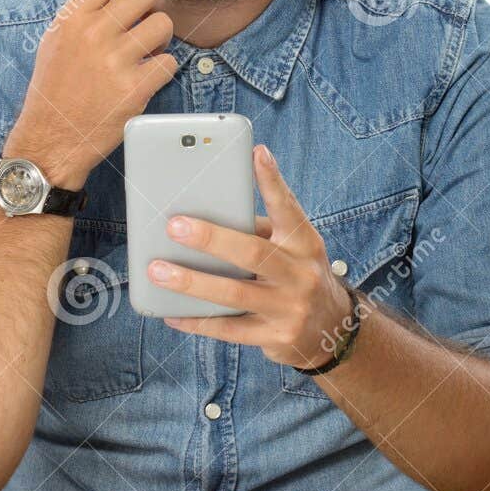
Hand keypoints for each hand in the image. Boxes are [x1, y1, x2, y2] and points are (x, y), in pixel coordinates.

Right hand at [6, 0, 177, 185]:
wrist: (51, 140)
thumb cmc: (56, 85)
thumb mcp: (58, 35)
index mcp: (73, 16)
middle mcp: (93, 33)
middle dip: (151, 5)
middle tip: (142, 24)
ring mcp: (115, 61)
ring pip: (163, 24)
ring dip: (160, 39)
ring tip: (145, 53)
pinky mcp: (134, 90)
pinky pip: (170, 61)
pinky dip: (162, 70)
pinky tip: (146, 78)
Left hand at [149, 145, 352, 368]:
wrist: (332, 329)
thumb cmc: (297, 275)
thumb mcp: (293, 249)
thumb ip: (261, 232)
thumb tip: (208, 213)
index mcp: (304, 243)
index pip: (289, 208)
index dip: (273, 181)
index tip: (256, 154)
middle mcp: (301, 274)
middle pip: (253, 253)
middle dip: (210, 238)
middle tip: (174, 226)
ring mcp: (289, 308)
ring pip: (234, 294)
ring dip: (191, 282)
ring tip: (157, 270)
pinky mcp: (275, 337)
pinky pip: (228, 329)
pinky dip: (196, 321)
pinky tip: (171, 313)